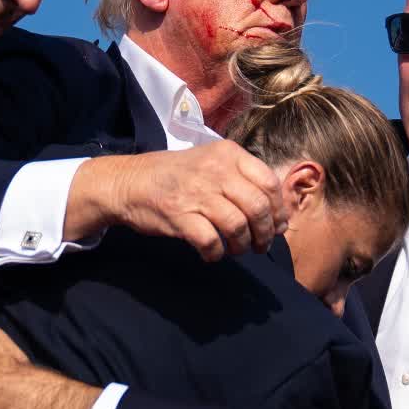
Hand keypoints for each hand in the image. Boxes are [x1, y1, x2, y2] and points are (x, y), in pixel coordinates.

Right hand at [68, 141, 285, 260]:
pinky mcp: (180, 215)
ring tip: (236, 249)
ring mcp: (197, 193)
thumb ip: (244, 183)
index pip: (269, 182)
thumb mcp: (212, 163)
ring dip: (242, 245)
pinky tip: (212, 253)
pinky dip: (216, 253)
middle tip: (259, 245)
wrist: (129, 182)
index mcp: (228, 154)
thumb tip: (279, 219)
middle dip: (265, 233)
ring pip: (238, 226)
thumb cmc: (176, 176)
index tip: (276, 226)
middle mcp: (216, 170)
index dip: (278, 209)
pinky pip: (211, 241)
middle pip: (258, 207)